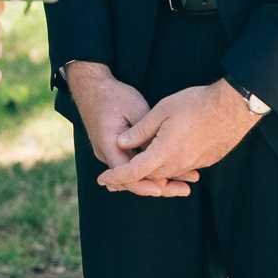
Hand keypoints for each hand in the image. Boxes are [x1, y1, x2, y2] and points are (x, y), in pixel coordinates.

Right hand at [65, 60, 200, 199]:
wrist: (92, 88)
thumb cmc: (114, 96)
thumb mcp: (135, 109)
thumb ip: (146, 134)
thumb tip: (161, 154)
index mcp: (109, 144)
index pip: (127, 175)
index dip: (146, 184)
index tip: (165, 188)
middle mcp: (106, 154)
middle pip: (132, 180)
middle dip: (158, 186)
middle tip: (184, 189)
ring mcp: (109, 154)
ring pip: (133, 175)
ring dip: (156, 179)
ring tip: (183, 184)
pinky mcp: (115, 151)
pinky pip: (132, 166)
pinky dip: (149, 170)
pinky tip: (171, 174)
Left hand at [97, 78, 260, 193]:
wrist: (233, 107)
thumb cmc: (197, 103)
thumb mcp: (162, 110)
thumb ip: (140, 130)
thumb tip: (121, 143)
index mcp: (164, 152)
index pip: (133, 172)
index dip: (116, 176)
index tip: (102, 179)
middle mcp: (178, 164)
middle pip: (148, 177)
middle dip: (130, 178)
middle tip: (114, 177)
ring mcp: (194, 164)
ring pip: (165, 174)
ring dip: (150, 173)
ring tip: (137, 168)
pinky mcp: (205, 161)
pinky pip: (180, 169)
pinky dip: (167, 168)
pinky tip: (164, 157)